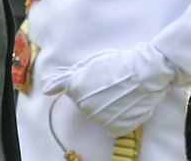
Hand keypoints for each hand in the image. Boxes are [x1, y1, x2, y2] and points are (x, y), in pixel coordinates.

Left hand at [39, 42, 178, 137]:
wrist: (145, 71)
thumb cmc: (118, 62)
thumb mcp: (89, 64)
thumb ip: (65, 78)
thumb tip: (46, 89)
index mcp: (75, 89)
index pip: (72, 90)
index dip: (88, 83)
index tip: (99, 79)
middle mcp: (84, 107)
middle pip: (85, 103)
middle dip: (95, 95)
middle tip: (112, 84)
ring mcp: (100, 119)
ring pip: (98, 114)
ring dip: (106, 106)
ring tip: (121, 93)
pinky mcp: (115, 127)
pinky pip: (111, 124)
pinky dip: (117, 116)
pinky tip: (125, 104)